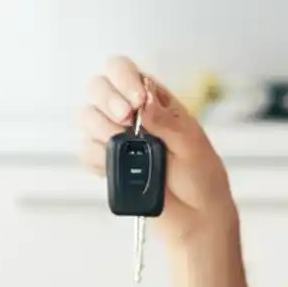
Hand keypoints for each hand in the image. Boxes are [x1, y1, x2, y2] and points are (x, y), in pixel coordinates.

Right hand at [78, 56, 237, 249]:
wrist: (196, 216)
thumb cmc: (201, 176)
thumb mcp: (192, 144)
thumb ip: (167, 122)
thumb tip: (144, 101)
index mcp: (153, 100)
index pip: (124, 70)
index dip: (123, 78)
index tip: (137, 100)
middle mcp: (130, 114)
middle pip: (97, 87)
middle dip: (108, 100)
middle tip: (127, 120)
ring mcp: (115, 138)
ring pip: (86, 116)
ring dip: (101, 128)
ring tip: (125, 147)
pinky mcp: (106, 163)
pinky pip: (86, 151)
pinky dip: (98, 157)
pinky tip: (117, 167)